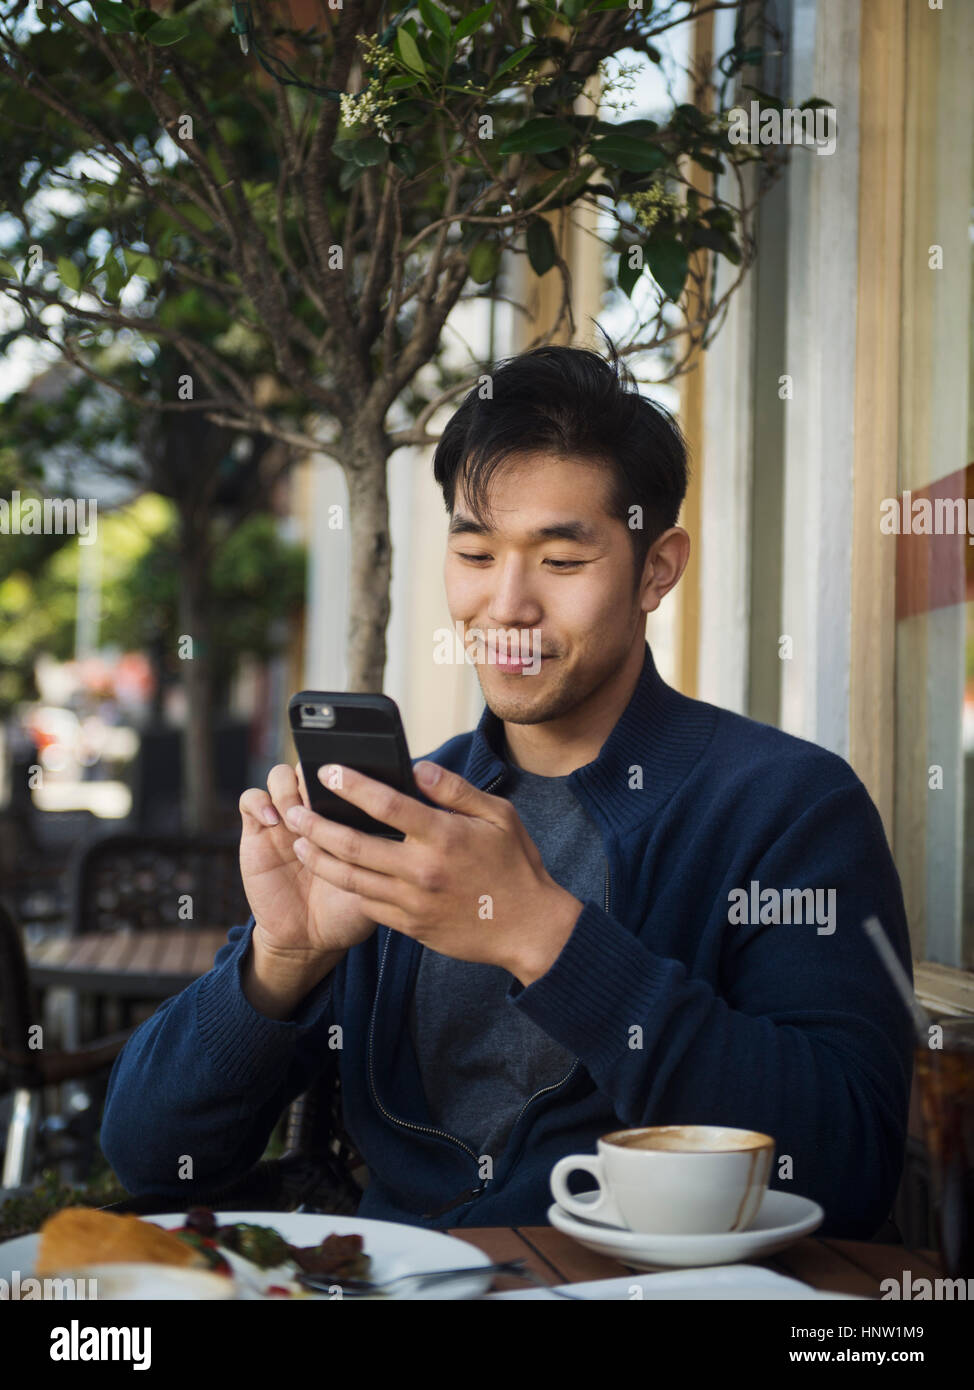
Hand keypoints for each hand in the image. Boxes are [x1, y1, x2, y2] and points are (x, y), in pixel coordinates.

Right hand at [238, 762, 378, 964]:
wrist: (309, 939)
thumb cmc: (348, 909)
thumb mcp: (377, 881)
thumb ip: (386, 850)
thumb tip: (404, 819)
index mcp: (345, 815)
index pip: (345, 774)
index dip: (350, 771)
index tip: (359, 780)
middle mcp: (314, 811)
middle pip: (311, 765)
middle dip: (316, 774)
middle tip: (325, 794)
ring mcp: (284, 819)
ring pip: (280, 775)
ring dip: (288, 787)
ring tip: (298, 812)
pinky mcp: (257, 832)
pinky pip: (250, 799)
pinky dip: (260, 802)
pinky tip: (275, 822)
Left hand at [284, 760, 583, 983]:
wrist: (530, 928)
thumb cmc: (515, 866)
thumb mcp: (498, 816)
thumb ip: (454, 790)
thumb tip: (417, 767)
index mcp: (443, 837)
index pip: (387, 805)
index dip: (352, 786)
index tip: (327, 771)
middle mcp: (422, 870)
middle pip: (354, 845)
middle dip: (316, 825)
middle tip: (292, 810)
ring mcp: (413, 902)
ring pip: (351, 879)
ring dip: (320, 859)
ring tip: (298, 842)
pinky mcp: (411, 926)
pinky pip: (368, 906)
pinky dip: (346, 888)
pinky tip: (333, 873)